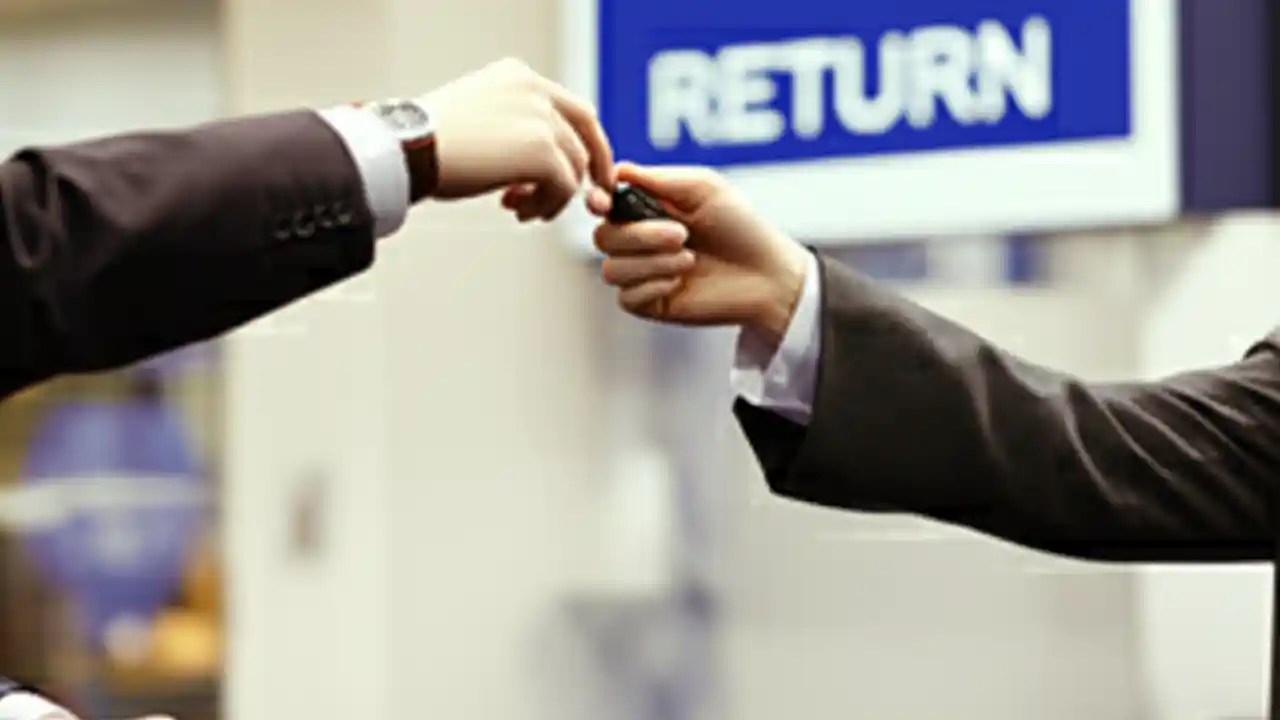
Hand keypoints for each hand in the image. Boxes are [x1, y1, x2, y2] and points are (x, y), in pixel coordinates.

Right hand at [421, 58, 612, 220]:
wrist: (406, 150)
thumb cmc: (427, 142)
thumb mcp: (481, 121)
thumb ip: (517, 130)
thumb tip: (549, 164)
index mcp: (519, 77)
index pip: (573, 107)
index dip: (585, 141)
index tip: (587, 170)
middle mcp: (535, 90)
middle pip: (586, 132)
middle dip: (591, 169)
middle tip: (588, 198)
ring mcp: (541, 119)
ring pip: (574, 166)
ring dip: (554, 196)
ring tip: (524, 209)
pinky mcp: (542, 151)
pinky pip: (564, 188)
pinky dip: (548, 206)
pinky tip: (522, 212)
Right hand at [587, 163, 809, 348]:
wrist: (767, 275)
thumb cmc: (740, 226)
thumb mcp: (703, 188)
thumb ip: (657, 179)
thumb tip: (617, 170)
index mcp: (646, 209)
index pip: (603, 204)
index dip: (597, 202)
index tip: (604, 203)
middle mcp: (639, 241)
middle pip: (602, 238)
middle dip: (640, 235)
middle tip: (682, 235)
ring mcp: (642, 273)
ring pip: (611, 270)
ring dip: (651, 263)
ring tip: (689, 259)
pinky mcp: (649, 303)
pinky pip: (626, 297)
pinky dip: (653, 286)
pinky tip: (680, 283)